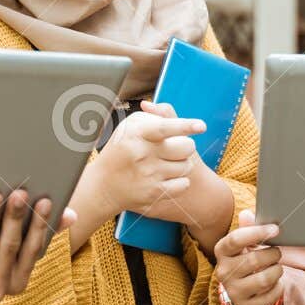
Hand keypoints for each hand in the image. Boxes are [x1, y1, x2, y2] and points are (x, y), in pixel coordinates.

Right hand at [90, 102, 205, 220]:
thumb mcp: (130, 127)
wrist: (103, 185)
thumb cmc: (122, 149)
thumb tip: (165, 112)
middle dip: (186, 145)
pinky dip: (179, 181)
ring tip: (167, 163)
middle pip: (186, 147)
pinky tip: (166, 177)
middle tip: (175, 147)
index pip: (163, 128)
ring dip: (182, 163)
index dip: (184, 126)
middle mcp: (142, 154)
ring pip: (187, 166)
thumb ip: (151, 116)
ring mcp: (149, 175)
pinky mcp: (154, 193)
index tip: (201, 126)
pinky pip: (184, 184)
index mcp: (136, 134)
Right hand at [213, 210, 283, 304]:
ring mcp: (233, 290)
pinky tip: (274, 283)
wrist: (241, 291)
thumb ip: (248, 227)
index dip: (257, 232)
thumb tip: (247, 214)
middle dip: (272, 254)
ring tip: (276, 267)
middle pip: (254, 259)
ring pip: (264, 279)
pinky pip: (271, 294)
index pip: (236, 239)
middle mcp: (223, 271)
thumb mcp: (244, 243)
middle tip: (277, 252)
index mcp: (221, 251)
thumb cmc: (245, 259)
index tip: (275, 229)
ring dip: (277, 270)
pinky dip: (278, 287)